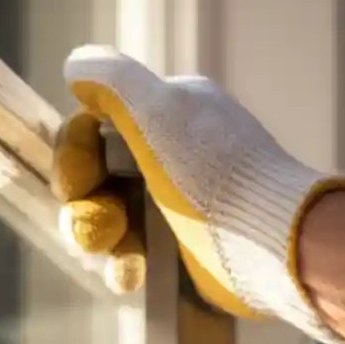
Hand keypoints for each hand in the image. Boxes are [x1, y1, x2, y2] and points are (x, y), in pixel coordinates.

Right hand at [52, 46, 344, 343]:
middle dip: (84, 207)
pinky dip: (125, 266)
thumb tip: (75, 67)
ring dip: (99, 240)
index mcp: (166, 112)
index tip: (76, 181)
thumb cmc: (211, 170)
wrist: (271, 239)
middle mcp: (170, 153)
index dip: (73, 157)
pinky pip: (133, 253)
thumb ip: (112, 80)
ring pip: (107, 219)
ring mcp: (176, 203)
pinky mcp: (184, 248)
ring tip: (115, 260)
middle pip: (95, 178)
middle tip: (96, 232)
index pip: (93, 129)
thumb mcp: (158, 107)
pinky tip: (132, 277)